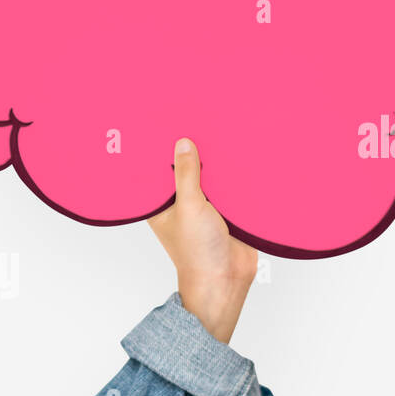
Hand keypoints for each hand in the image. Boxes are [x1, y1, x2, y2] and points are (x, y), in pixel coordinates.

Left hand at [146, 137, 258, 343]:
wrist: (226, 279)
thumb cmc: (196, 251)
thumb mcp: (189, 206)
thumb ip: (187, 174)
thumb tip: (182, 142)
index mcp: (161, 205)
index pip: (156, 171)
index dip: (159, 151)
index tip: (161, 123)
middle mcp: (180, 203)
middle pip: (184, 170)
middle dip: (190, 152)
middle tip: (193, 116)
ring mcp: (204, 206)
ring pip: (208, 176)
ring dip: (214, 162)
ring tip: (216, 125)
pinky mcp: (226, 210)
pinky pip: (228, 186)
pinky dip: (232, 174)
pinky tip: (238, 151)